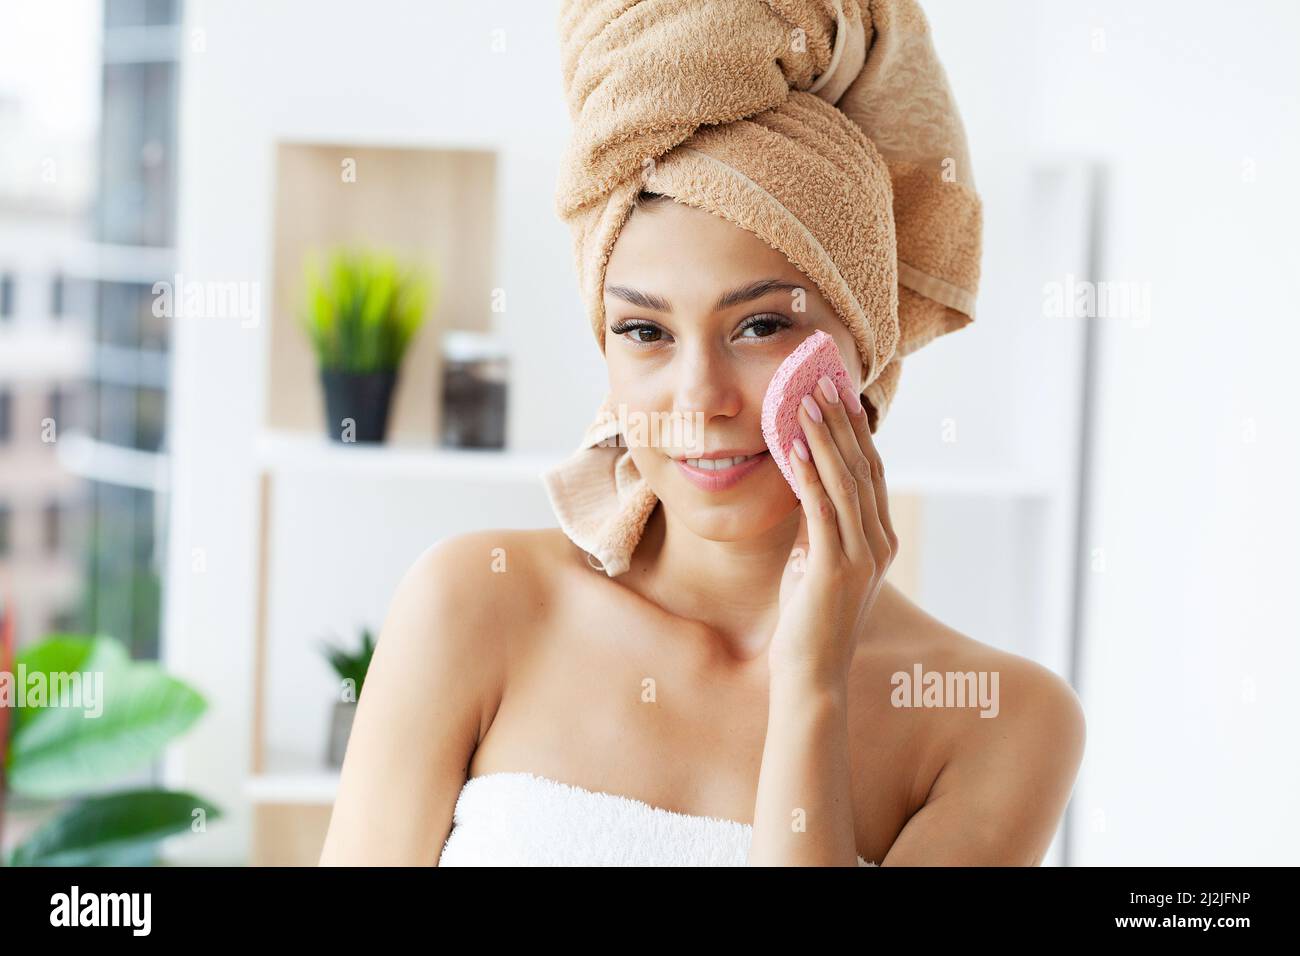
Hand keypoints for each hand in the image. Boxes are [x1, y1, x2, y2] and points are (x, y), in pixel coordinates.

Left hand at [770, 376, 897, 689]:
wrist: (810, 675)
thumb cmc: (809, 622)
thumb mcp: (816, 563)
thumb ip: (819, 527)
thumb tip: (804, 485)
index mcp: (879, 540)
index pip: (870, 473)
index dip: (855, 432)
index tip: (838, 395)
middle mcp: (878, 544)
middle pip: (863, 467)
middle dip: (843, 422)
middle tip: (823, 381)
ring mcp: (861, 557)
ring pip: (844, 482)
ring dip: (824, 438)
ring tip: (807, 401)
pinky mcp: (834, 569)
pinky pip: (821, 511)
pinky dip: (807, 475)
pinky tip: (791, 448)